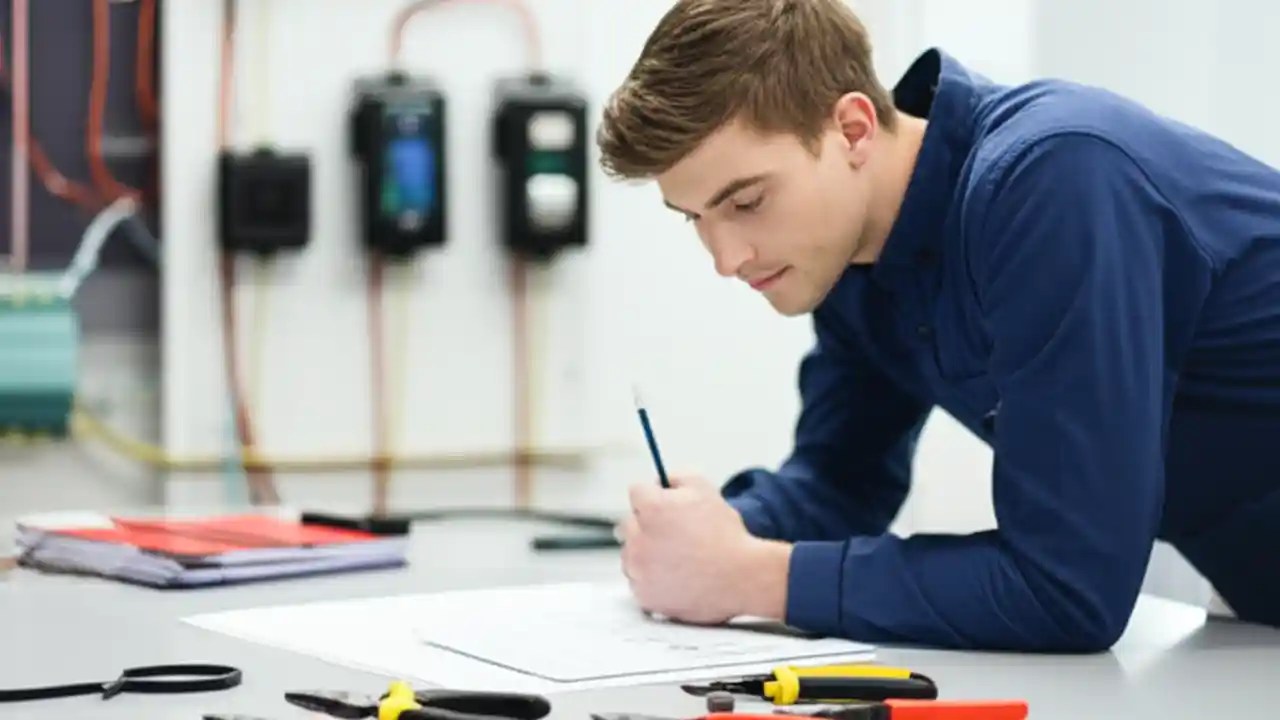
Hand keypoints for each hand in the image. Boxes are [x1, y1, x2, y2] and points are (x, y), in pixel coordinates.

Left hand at [616, 475, 791, 623]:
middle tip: (677, 535)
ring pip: (632, 554)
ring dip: (646, 554)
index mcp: (651, 509)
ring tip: (679, 560)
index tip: (668, 507)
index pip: (637, 493)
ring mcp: (638, 570)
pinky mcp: (643, 595)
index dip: (655, 497)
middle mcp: (637, 538)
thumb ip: (677, 477)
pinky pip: (638, 582)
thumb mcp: (706, 489)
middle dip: (647, 526)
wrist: (741, 579)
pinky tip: (675, 578)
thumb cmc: (726, 535)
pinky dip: (652, 581)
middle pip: (630, 524)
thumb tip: (661, 483)